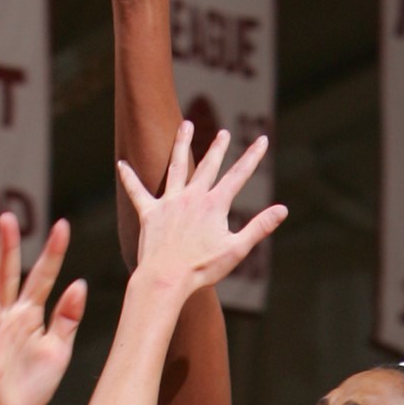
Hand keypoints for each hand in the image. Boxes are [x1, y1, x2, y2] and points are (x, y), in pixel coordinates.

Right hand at [0, 214, 85, 404]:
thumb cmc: (30, 386)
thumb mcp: (57, 349)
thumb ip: (67, 318)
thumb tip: (79, 283)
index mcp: (28, 316)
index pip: (40, 277)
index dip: (52, 253)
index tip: (62, 225)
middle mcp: (7, 323)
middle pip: (7, 281)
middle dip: (6, 251)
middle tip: (5, 218)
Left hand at [117, 122, 283, 292]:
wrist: (165, 279)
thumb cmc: (202, 269)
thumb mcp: (237, 249)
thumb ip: (260, 226)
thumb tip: (283, 210)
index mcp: (214, 204)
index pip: (239, 175)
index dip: (253, 157)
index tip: (262, 140)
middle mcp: (192, 197)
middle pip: (208, 165)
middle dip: (218, 148)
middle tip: (223, 133)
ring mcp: (169, 203)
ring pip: (176, 167)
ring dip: (181, 145)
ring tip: (185, 125)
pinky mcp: (149, 214)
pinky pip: (137, 192)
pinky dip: (129, 178)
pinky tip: (120, 164)